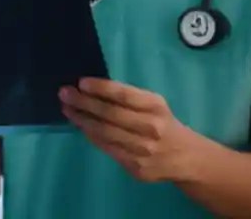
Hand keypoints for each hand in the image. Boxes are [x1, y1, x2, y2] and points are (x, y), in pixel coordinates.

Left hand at [61, 78, 199, 182]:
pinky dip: (91, 135)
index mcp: (155, 107)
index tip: (81, 82)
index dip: (100, 87)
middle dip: (84, 102)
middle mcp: (151, 128)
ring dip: (81, 119)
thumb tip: (91, 88)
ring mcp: (143, 150)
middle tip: (64, 93)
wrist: (185, 158)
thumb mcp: (153, 104)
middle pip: (110, 114)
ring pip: (105, 133)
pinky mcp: (136, 167)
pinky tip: (81, 126)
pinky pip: (107, 148)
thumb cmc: (162, 123)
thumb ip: (128, 97)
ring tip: (67, 109)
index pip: (124, 95)